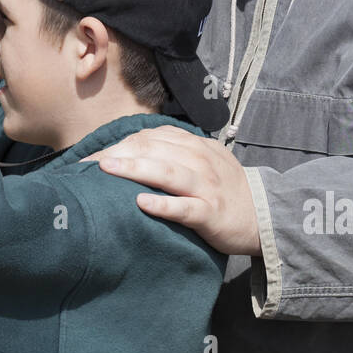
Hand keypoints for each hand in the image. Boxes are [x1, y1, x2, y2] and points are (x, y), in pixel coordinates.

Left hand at [81, 125, 261, 255]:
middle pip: (154, 150)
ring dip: (135, 169)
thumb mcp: (203, 160)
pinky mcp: (211, 213)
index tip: (91, 155)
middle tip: (88, 163)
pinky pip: (185, 208)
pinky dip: (163, 205)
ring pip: (167, 173)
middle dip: (118, 153)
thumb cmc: (224, 189)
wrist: (264, 214)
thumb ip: (174, 150)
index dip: (119, 143)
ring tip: (106, 169)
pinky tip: (141, 204)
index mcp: (194, 146)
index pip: (150, 137)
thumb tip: (132, 148)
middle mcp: (199, 161)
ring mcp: (206, 187)